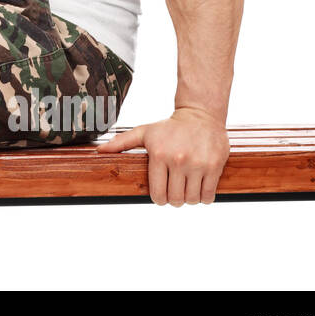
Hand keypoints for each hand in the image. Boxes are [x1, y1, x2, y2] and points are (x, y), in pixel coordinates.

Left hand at [95, 107, 229, 205]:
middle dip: (174, 200)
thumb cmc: (169, 127)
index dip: (159, 199)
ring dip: (189, 199)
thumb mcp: (144, 132)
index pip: (157, 193)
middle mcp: (178, 160)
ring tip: (187, 188)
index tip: (161, 195)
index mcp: (159, 155)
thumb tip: (99, 150)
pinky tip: (199, 188)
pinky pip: (209, 196)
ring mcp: (198, 164)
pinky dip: (204, 197)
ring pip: (192, 199)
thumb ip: (122, 142)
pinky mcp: (214, 166)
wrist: (200, 115)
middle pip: (175, 199)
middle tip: (175, 192)